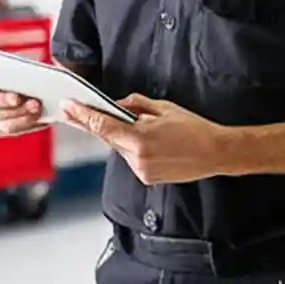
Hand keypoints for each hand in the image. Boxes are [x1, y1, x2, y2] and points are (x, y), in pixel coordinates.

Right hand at [0, 70, 44, 135]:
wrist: (41, 85)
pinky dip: (27, 121)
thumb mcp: (23, 64)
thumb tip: (26, 73)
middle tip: (16, 98)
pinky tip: (39, 115)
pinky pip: (14, 127)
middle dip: (1, 99)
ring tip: (35, 105)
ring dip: (18, 112)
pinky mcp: (7, 124)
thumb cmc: (27, 69)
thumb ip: (17, 66)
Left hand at [60, 95, 230, 185]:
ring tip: (144, 128)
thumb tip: (117, 106)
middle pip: (108, 138)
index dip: (82, 116)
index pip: (103, 126)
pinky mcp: (146, 178)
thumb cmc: (194, 128)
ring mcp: (141, 170)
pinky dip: (134, 148)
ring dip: (122, 137)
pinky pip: (132, 158)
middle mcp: (137, 157)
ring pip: (120, 148)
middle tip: (75, 111)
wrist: (215, 152)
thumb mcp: (163, 108)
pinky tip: (153, 143)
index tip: (69, 107)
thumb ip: (136, 106)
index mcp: (140, 137)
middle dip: (96, 124)